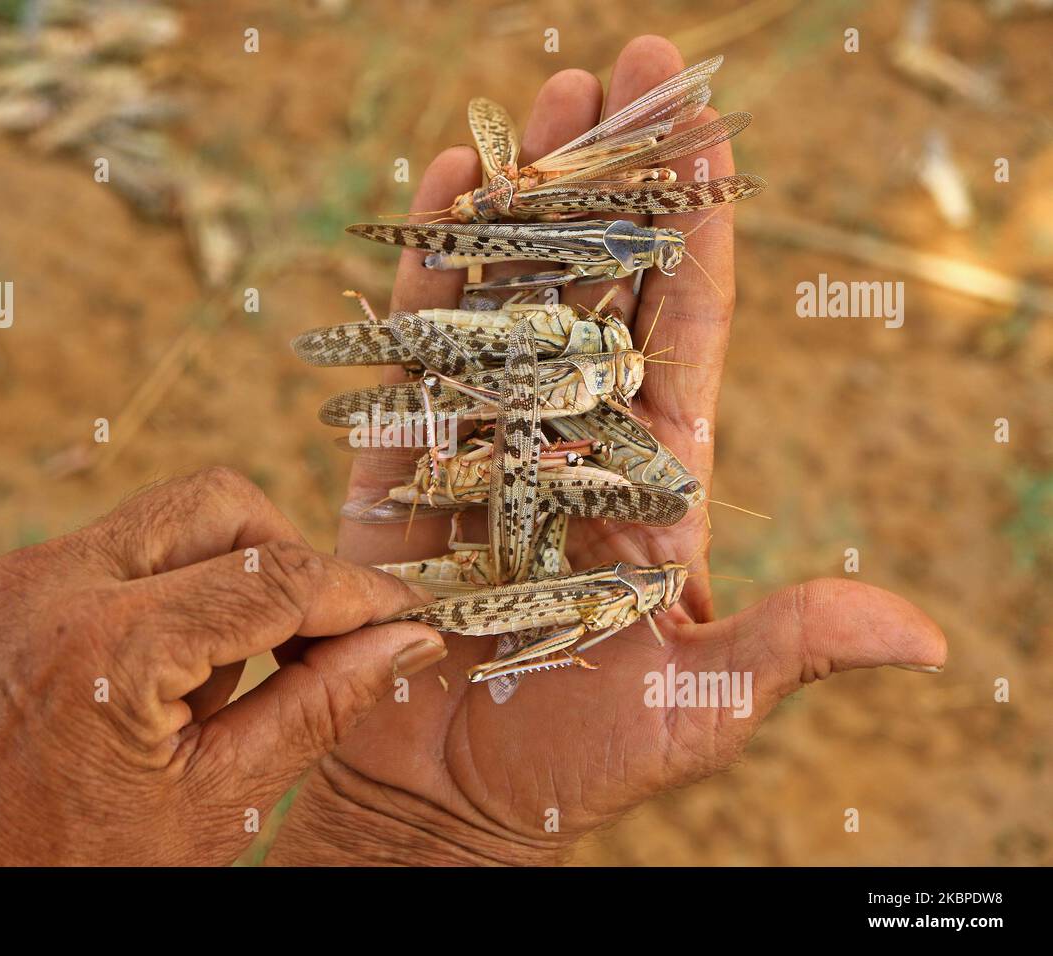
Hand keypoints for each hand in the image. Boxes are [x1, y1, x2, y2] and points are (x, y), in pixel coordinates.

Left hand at [0, 469, 443, 865]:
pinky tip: (160, 676)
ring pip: (164, 518)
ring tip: (216, 683)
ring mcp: (9, 580)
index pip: (274, 577)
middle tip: (312, 639)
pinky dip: (161, 592)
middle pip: (218, 504)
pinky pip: (108, 551)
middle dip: (285, 559)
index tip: (402, 611)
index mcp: (109, 647)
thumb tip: (401, 643)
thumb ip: (318, 706)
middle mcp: (49, 586)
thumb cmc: (74, 876)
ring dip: (221, 576)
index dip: (355, 592)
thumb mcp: (216, 805)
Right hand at [265, 35, 946, 864]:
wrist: (449, 795)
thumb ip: (792, 644)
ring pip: (511, 290)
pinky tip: (447, 178)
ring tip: (546, 99)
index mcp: (654, 474)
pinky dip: (430, 262)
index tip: (710, 127)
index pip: (682, 326)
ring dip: (527, 193)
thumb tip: (926, 638)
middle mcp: (573, 433)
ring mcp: (486, 433)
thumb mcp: (702, 704)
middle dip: (615, 177)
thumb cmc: (579, 760)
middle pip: (598, 282)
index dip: (695, 229)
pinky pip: (419, 342)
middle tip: (629, 67)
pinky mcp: (404, 452)